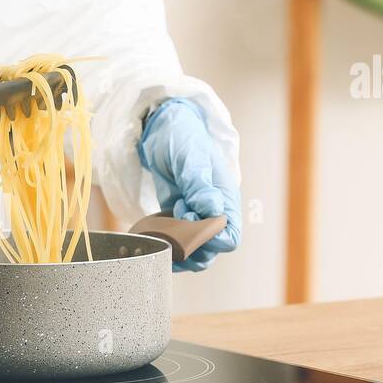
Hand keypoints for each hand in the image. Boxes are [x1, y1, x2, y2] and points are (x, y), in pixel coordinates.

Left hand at [137, 98, 241, 271]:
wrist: (164, 130)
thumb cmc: (182, 137)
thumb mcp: (190, 156)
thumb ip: (199, 184)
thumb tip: (212, 209)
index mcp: (225, 198)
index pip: (229, 237)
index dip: (210, 239)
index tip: (188, 221)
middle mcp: (214, 212)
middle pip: (211, 250)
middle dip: (189, 246)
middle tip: (169, 225)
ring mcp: (195, 217)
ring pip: (194, 252)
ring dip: (176, 250)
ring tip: (160, 230)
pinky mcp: (177, 219)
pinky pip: (177, 243)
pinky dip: (166, 244)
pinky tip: (152, 234)